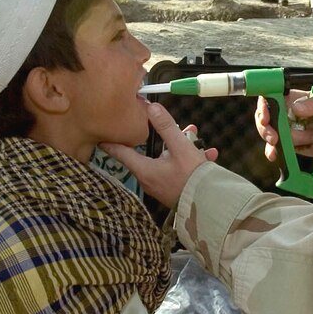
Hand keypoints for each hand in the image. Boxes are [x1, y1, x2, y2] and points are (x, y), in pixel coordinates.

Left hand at [101, 102, 217, 208]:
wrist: (211, 205)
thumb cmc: (192, 178)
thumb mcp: (180, 148)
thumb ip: (166, 127)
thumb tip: (151, 107)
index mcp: (145, 170)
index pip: (121, 153)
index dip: (111, 143)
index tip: (101, 136)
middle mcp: (149, 179)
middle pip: (147, 153)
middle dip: (159, 137)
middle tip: (161, 123)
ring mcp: (162, 185)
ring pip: (167, 159)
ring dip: (180, 146)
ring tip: (193, 135)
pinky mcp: (175, 189)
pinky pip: (179, 170)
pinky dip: (191, 159)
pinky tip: (208, 154)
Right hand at [255, 90, 312, 162]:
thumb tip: (297, 108)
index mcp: (294, 97)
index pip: (270, 95)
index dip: (263, 104)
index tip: (266, 115)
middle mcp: (286, 111)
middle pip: (263, 116)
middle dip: (266, 127)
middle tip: (275, 136)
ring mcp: (285, 128)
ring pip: (269, 133)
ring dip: (285, 140)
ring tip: (308, 139)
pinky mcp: (288, 143)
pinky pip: (273, 148)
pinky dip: (273, 152)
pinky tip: (276, 154)